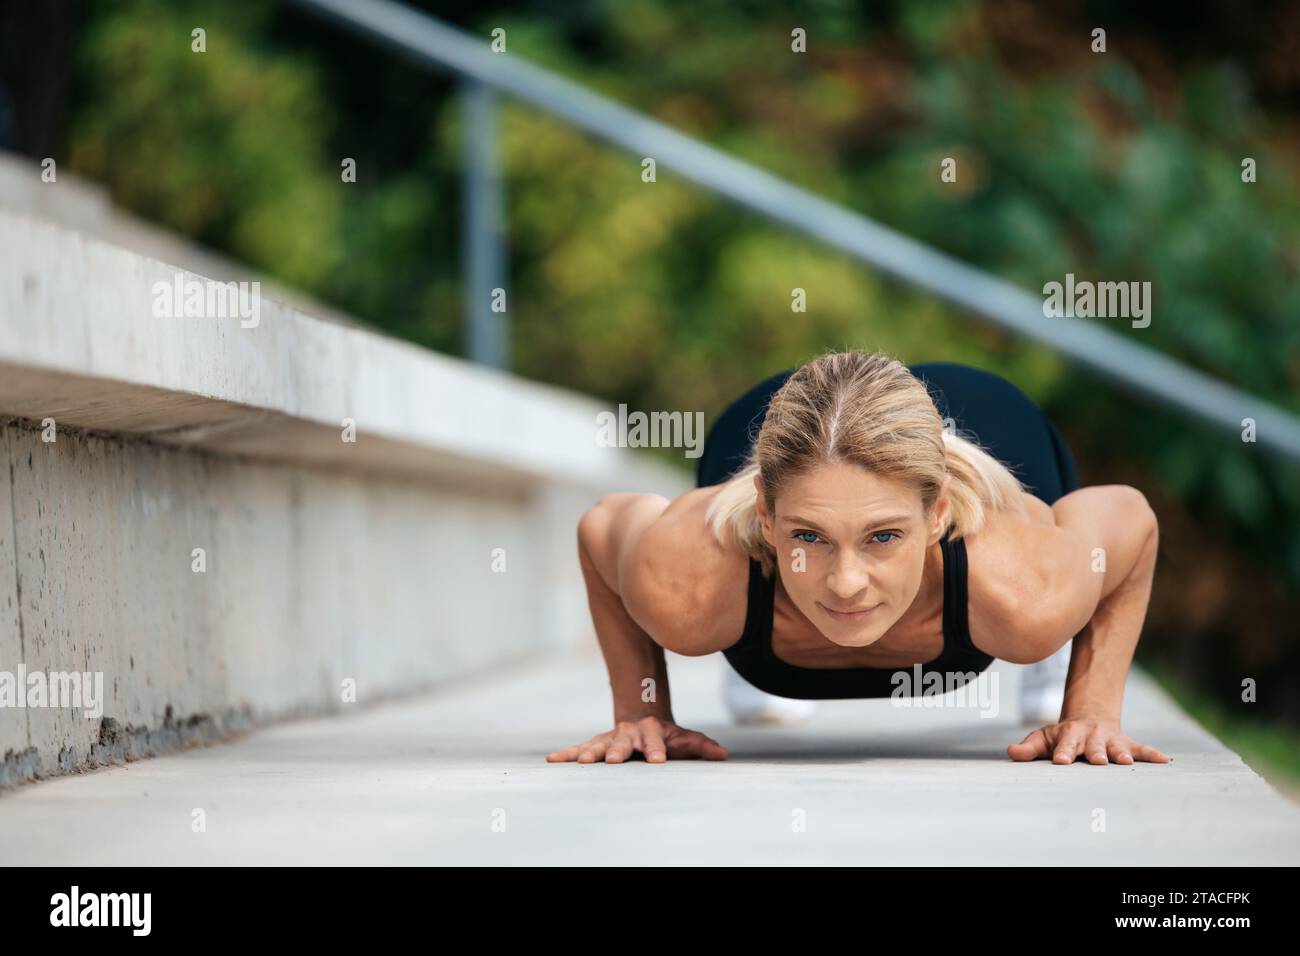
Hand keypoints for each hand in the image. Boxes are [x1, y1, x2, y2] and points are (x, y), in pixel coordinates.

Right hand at [546, 715, 728, 763]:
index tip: (658, 761)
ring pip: (598, 744)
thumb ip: (700, 746)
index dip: (657, 750)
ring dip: (589, 752)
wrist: (641, 714)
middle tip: (613, 761)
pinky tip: (551, 760)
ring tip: (580, 761)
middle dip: (618, 752)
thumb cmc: (665, 734)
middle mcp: (628, 734)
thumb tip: (722, 754)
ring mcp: (610, 738)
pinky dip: (565, 754)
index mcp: (651, 733)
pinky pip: (578, 748)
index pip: (656, 742)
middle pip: (623, 743)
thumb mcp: (684, 738)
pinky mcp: (595, 744)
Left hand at [1007, 716, 1170, 764]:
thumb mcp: (1044, 739)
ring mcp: (1111, 740)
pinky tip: (1164, 761)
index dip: (1064, 753)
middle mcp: (1092, 737)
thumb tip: (1011, 752)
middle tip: (1098, 762)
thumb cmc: (1063, 736)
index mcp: (1070, 735)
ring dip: (1121, 754)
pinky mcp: (1128, 744)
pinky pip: (1142, 749)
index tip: (1061, 762)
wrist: (1089, 719)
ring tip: (1124, 761)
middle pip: (1093, 746)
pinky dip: (1152, 755)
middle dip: (1095, 754)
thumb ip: (1029, 747)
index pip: (1065, 745)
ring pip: (1117, 747)